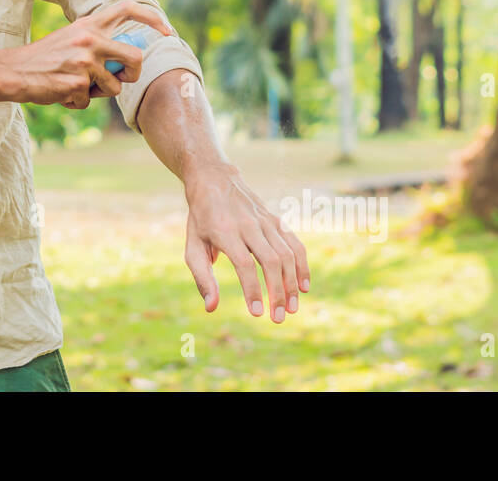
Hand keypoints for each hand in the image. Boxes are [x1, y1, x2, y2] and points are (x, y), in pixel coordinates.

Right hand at [0, 0, 173, 108]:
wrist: (14, 71)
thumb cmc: (45, 58)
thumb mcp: (72, 38)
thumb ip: (98, 41)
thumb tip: (128, 59)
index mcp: (89, 24)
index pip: (128, 9)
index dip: (153, 19)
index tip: (167, 32)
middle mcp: (90, 39)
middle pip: (136, 58)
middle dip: (133, 74)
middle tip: (121, 80)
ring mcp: (84, 62)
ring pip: (115, 88)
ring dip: (99, 93)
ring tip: (76, 86)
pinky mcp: (77, 83)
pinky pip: (90, 101)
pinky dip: (78, 102)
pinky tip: (61, 93)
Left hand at [183, 162, 309, 322]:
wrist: (214, 179)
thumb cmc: (200, 218)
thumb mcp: (193, 245)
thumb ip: (202, 276)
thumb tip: (211, 307)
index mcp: (224, 231)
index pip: (245, 265)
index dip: (253, 290)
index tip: (257, 314)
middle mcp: (248, 224)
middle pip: (271, 261)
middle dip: (278, 292)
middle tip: (279, 318)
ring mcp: (265, 220)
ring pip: (286, 254)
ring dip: (292, 283)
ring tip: (292, 308)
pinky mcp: (276, 220)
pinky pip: (294, 243)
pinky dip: (302, 265)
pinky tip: (304, 286)